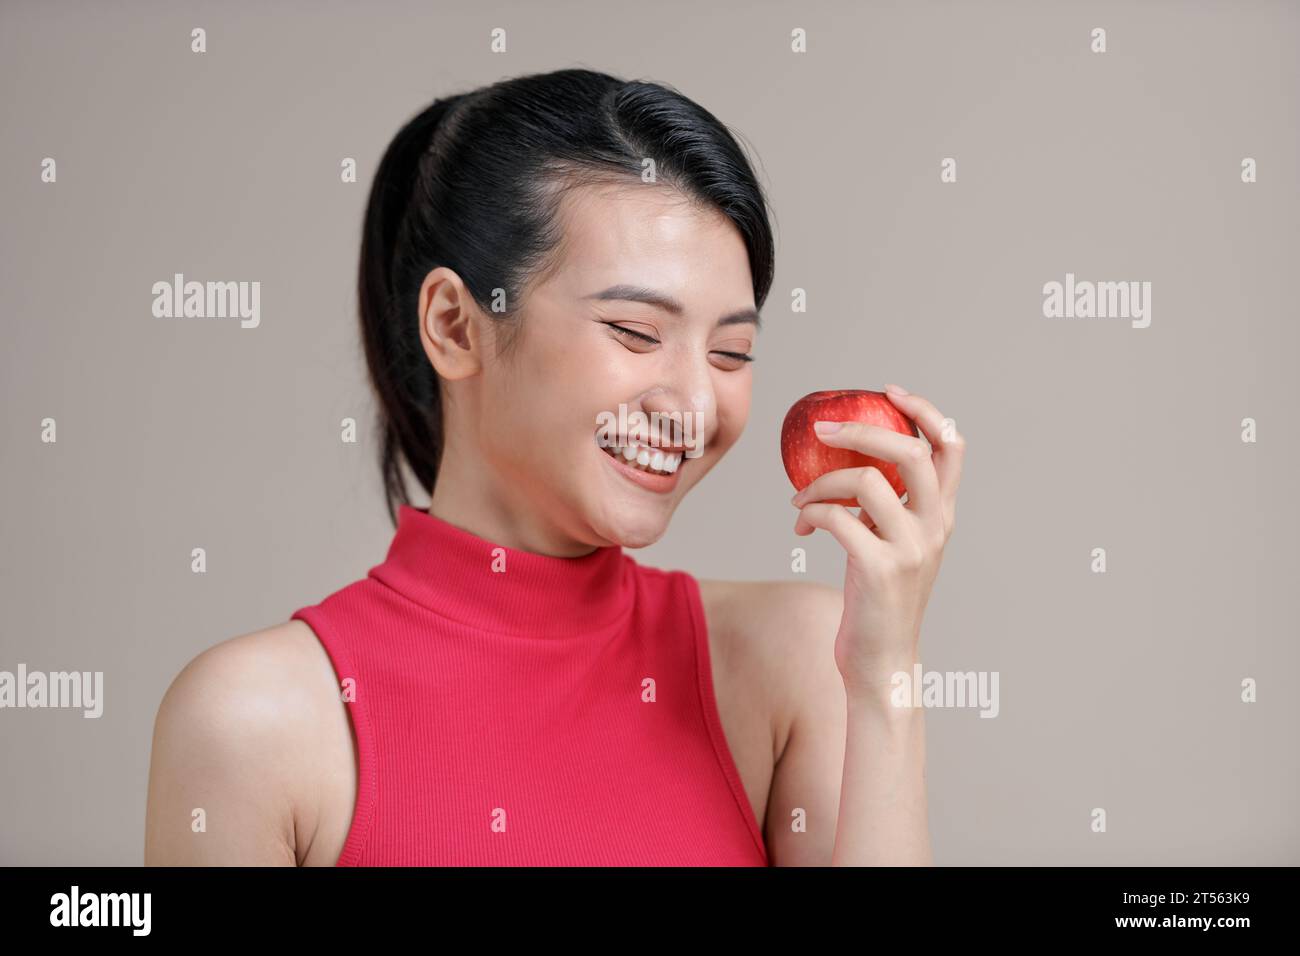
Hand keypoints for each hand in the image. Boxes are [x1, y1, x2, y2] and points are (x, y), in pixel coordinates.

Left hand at [789, 385, 964, 697]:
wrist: (883, 663)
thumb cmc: (879, 603)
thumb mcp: (895, 548)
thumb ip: (888, 510)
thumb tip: (848, 468)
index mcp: (943, 515)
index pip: (952, 446)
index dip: (925, 411)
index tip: (889, 393)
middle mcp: (935, 527)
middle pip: (910, 451)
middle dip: (862, 430)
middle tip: (822, 430)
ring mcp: (910, 548)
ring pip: (866, 481)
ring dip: (820, 483)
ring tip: (799, 499)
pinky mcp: (880, 568)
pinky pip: (837, 518)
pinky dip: (811, 513)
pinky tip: (801, 527)